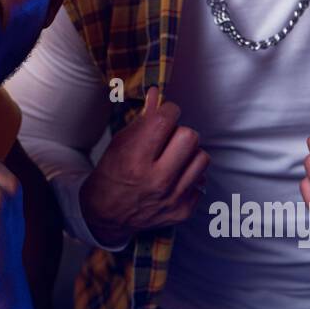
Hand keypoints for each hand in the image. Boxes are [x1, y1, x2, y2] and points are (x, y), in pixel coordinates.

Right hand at [80, 86, 209, 245]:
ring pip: (202, 158)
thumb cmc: (112, 173)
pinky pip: (201, 181)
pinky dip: (189, 176)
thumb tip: (157, 93)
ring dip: (189, 154)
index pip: (166, 120)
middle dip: (180, 131)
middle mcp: (156, 180)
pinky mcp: (183, 211)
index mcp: (135, 159)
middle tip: (169, 137)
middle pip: (190, 137)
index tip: (166, 113)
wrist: (107, 215)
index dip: (169, 110)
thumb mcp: (120, 143)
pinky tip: (174, 178)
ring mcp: (172, 198)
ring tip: (173, 158)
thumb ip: (143, 118)